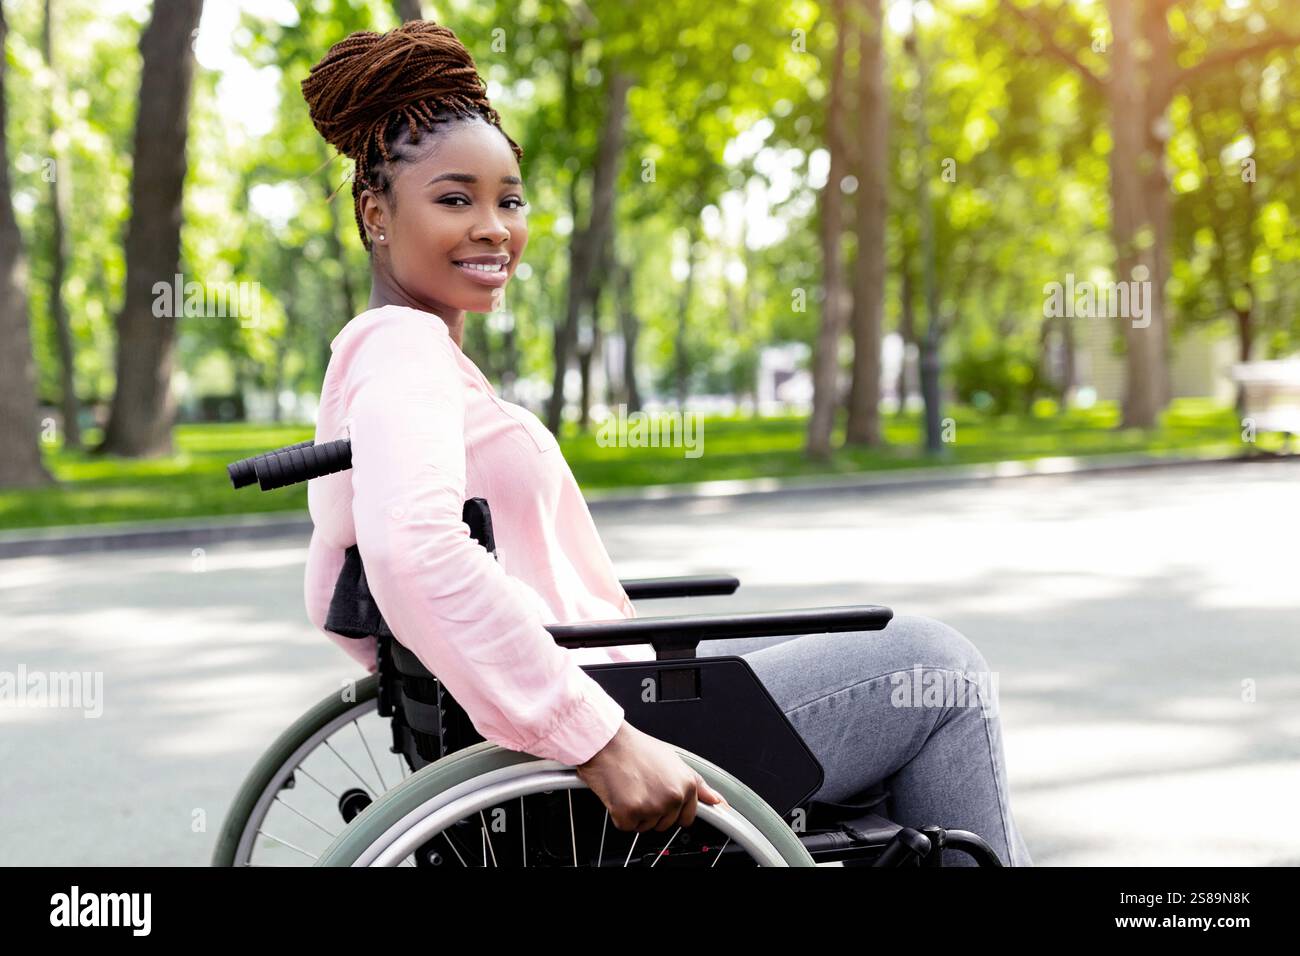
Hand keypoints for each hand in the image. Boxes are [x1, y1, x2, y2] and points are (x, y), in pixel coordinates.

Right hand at [575, 721, 729, 832]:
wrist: (606, 741)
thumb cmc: (635, 747)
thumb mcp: (674, 760)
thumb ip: (698, 784)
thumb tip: (717, 800)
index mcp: (686, 784)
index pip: (687, 817)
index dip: (672, 810)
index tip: (660, 799)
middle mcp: (673, 797)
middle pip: (666, 824)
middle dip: (653, 811)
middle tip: (642, 787)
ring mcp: (652, 807)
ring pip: (646, 827)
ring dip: (636, 813)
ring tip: (631, 787)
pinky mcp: (630, 813)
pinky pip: (627, 827)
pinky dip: (620, 815)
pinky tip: (620, 793)